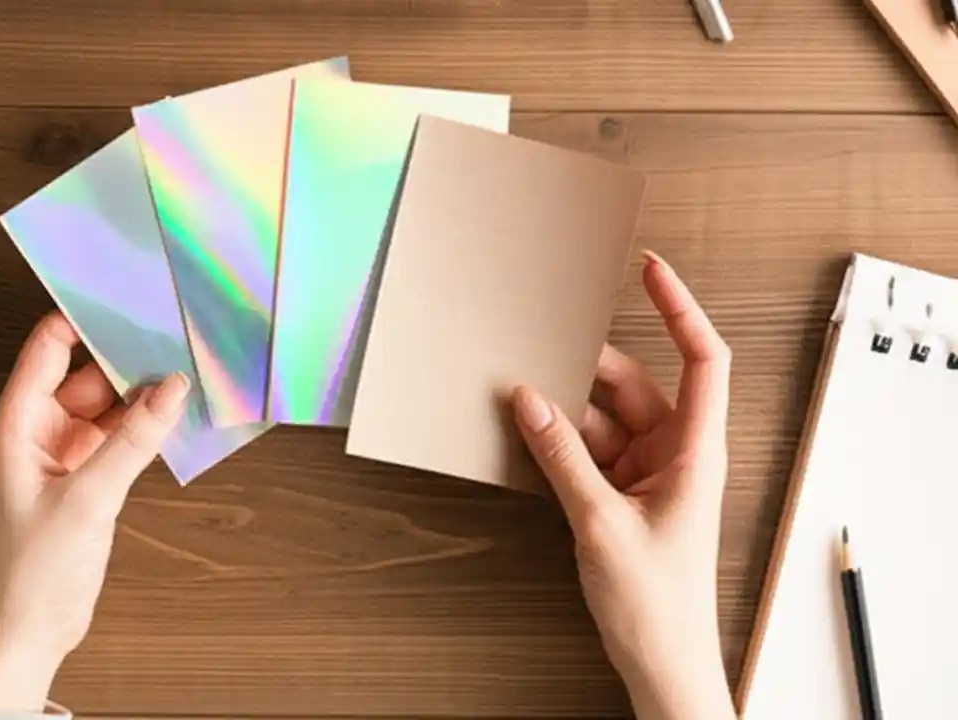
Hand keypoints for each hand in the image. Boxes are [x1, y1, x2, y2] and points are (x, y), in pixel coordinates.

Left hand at [0, 312, 188, 710]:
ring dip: (141, 392)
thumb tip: (172, 389)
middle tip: (173, 330)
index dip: (82, 315)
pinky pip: (118, 436)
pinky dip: (144, 426)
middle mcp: (38, 429)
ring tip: (185, 366)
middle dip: (125, 354)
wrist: (23, 635)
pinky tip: (176, 414)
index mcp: (17, 422)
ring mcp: (64, 454)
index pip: (47, 346)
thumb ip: (133, 440)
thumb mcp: (87, 499)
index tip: (125, 292)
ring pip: (107, 404)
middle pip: (85, 371)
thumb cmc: (28, 573)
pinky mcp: (86, 479)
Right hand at [512, 252, 734, 719]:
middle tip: (538, 349)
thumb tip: (530, 400)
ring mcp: (646, 473)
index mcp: (694, 450)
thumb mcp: (599, 522)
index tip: (650, 271)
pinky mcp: (621, 493)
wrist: (660, 661)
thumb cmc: (657, 604)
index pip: (702, 358)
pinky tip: (526, 435)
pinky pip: (586, 449)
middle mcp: (675, 453)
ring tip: (518, 399)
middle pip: (631, 384)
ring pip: (601, 417)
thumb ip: (561, 456)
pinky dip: (557, 442)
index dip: (680, 308)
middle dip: (584, 370)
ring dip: (562, 411)